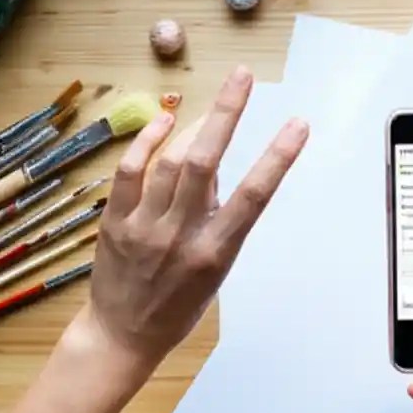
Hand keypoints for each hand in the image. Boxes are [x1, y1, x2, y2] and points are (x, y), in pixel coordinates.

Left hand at [75, 66, 308, 369]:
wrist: (123, 335)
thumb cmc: (179, 304)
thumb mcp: (215, 269)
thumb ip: (217, 218)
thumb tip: (212, 165)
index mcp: (215, 250)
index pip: (253, 195)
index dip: (278, 157)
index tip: (297, 125)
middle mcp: (181, 235)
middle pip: (205, 162)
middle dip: (227, 113)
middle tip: (243, 76)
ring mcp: (144, 227)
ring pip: (169, 162)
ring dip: (192, 125)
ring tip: (212, 107)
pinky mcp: (114, 223)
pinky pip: (129, 172)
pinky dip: (147, 141)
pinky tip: (165, 120)